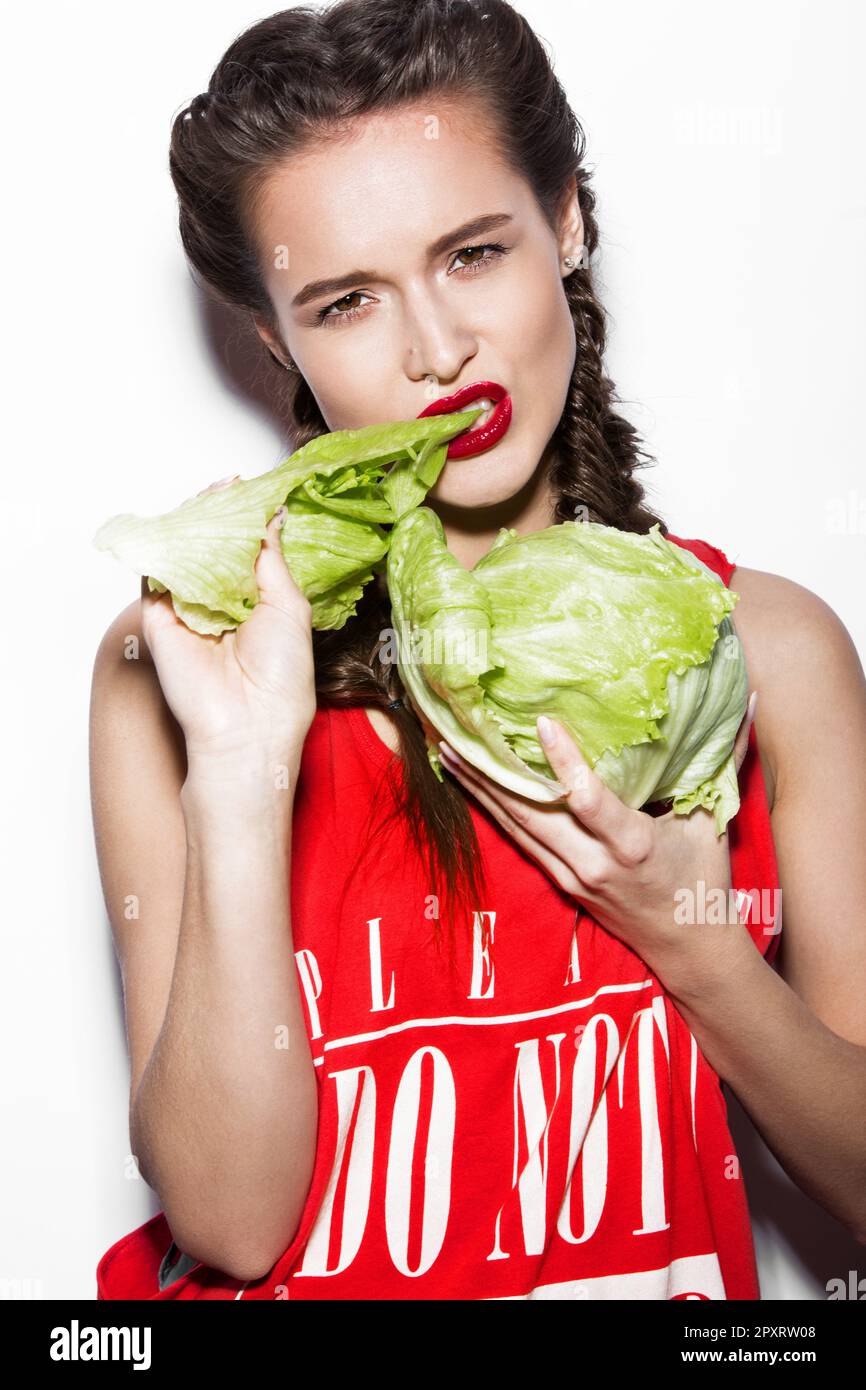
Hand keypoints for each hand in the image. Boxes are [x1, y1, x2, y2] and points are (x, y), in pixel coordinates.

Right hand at [140, 477, 316, 766]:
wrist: (248, 725)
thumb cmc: (280, 676)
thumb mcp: (289, 606)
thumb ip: (273, 559)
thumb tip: (272, 516)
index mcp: (255, 605)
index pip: (245, 554)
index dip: (248, 523)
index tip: (255, 493)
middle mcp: (220, 606)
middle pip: (212, 550)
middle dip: (220, 517)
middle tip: (231, 487)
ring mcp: (188, 611)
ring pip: (183, 556)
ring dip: (194, 523)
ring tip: (214, 494)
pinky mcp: (159, 618)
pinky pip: (157, 573)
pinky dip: (167, 544)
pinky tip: (186, 521)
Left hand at [437, 693, 758, 994]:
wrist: (687, 949)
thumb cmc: (702, 881)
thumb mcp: (713, 823)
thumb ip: (723, 763)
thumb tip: (746, 703)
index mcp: (634, 847)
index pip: (590, 801)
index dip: (565, 763)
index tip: (542, 722)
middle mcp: (593, 863)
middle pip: (530, 813)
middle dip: (489, 772)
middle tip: (454, 730)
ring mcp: (570, 875)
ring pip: (515, 826)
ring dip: (478, 788)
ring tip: (445, 748)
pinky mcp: (559, 880)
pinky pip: (519, 839)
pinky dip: (493, 809)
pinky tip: (470, 783)